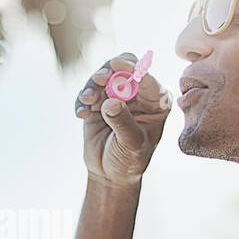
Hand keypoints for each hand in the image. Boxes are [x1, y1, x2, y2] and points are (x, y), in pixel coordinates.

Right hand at [74, 52, 171, 187]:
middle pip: (125, 67)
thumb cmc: (130, 160)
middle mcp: (138, 94)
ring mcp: (117, 95)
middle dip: (111, 69)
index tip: (117, 64)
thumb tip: (111, 102)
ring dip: (92, 86)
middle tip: (99, 77)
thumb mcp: (130, 144)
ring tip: (87, 101)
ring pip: (103, 76)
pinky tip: (82, 115)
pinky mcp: (98, 102)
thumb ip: (122, 122)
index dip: (133, 68)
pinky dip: (82, 100)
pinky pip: (88, 91)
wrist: (110, 173)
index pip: (147, 78)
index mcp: (156, 101)